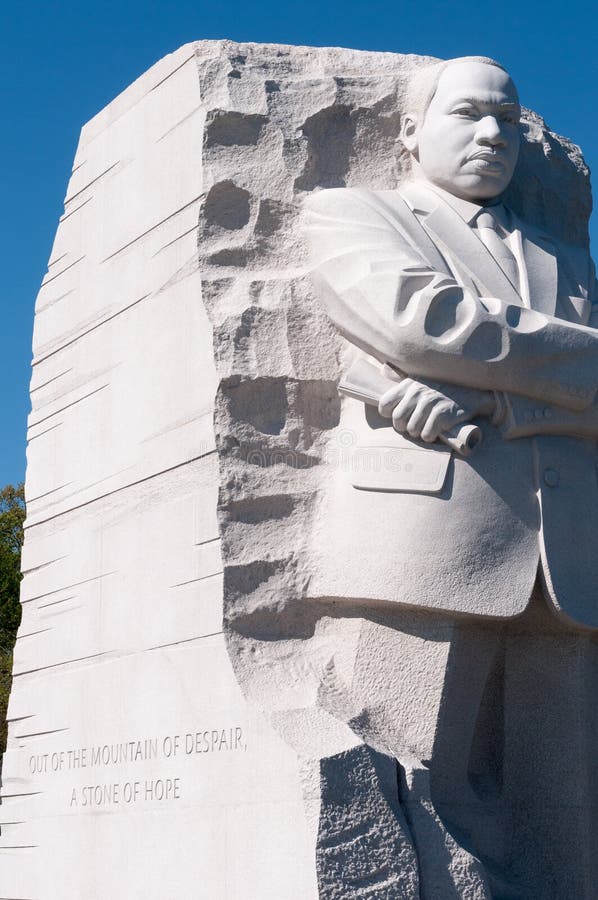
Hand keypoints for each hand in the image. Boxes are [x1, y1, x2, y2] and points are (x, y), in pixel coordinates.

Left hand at [378, 378, 494, 442]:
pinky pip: (427, 434)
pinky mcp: (443, 414)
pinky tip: (436, 431)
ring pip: (412, 429)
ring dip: (418, 433)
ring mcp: (430, 403)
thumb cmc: (442, 390)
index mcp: (409, 384)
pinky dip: (430, 437)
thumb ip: (403, 381)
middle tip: (414, 426)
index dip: (390, 415)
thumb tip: (383, 370)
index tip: (401, 417)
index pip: (385, 404)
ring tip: (426, 428)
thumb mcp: (420, 380)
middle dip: (404, 428)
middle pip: (397, 420)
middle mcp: (418, 392)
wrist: (472, 393)